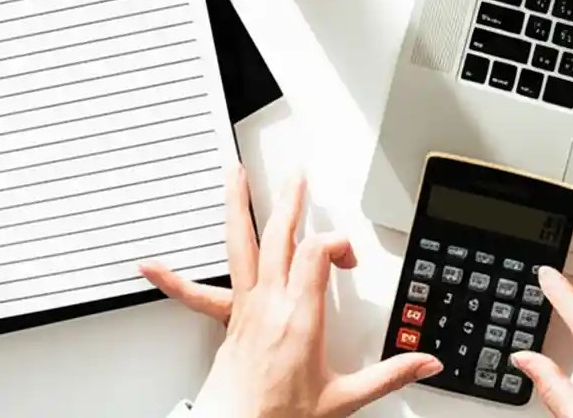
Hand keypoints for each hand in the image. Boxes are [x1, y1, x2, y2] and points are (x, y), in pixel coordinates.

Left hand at [142, 169, 442, 416]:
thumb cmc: (283, 416)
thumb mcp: (345, 397)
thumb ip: (389, 375)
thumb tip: (423, 363)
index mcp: (301, 315)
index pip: (318, 253)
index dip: (338, 243)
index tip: (348, 258)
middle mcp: (270, 303)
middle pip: (279, 236)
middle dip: (290, 202)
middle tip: (296, 178)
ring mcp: (245, 308)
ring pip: (239, 246)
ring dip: (238, 207)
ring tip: (234, 177)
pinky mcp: (229, 321)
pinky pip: (197, 296)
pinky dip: (172, 279)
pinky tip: (150, 265)